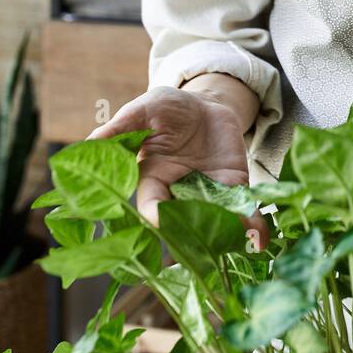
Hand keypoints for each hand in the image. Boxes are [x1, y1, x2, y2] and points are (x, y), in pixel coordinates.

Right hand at [86, 87, 269, 247]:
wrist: (205, 104)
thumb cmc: (167, 109)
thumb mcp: (143, 111)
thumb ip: (122, 127)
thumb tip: (90, 142)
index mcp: (151, 181)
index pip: (150, 205)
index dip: (154, 213)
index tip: (159, 218)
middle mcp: (178, 195)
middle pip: (184, 224)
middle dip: (193, 237)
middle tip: (205, 248)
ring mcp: (207, 195)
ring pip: (215, 221)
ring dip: (227, 234)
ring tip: (241, 242)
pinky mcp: (233, 189)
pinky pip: (243, 210)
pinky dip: (253, 226)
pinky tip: (262, 240)